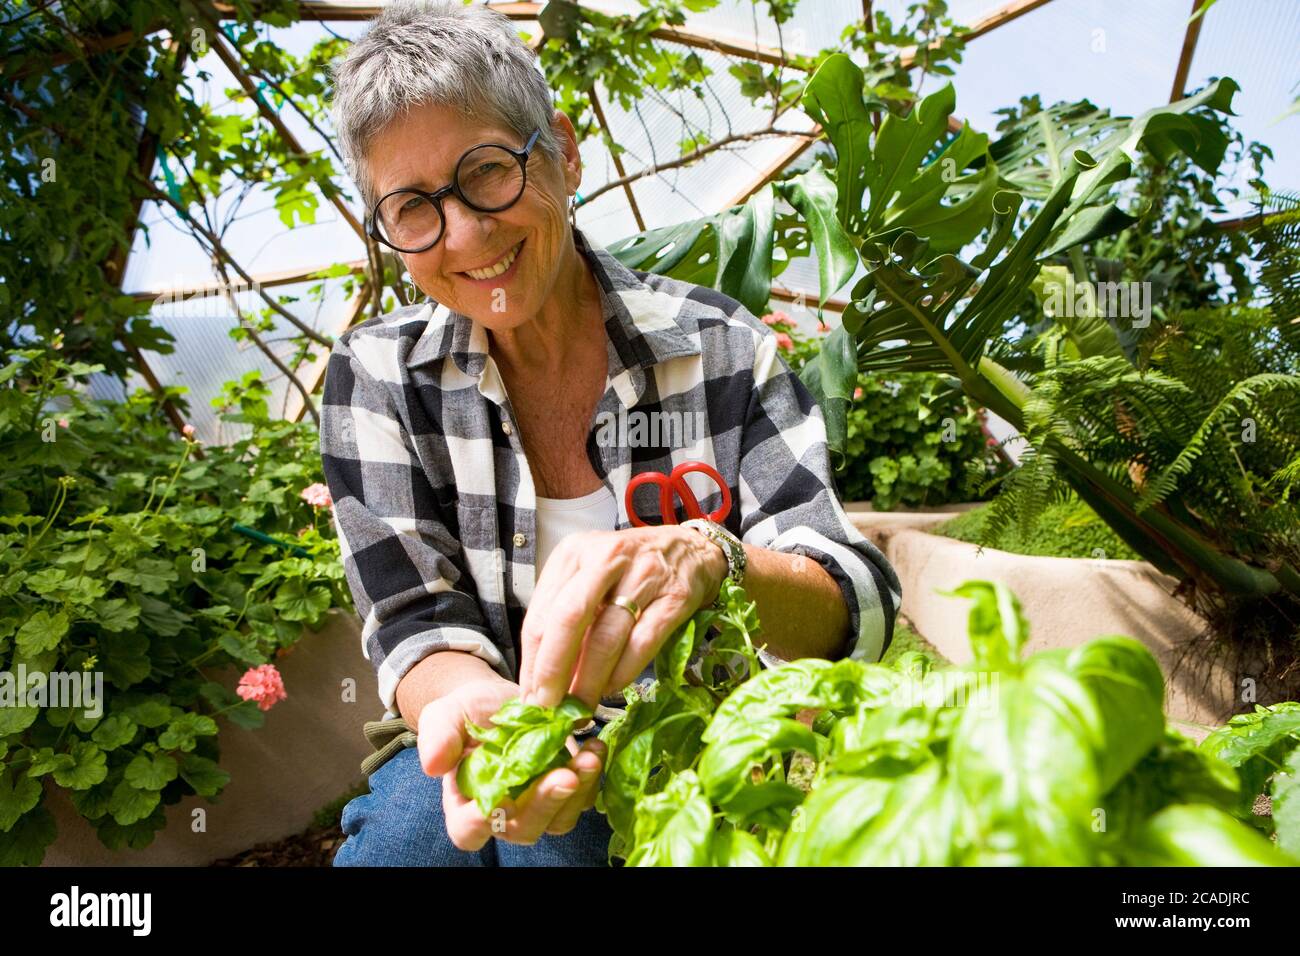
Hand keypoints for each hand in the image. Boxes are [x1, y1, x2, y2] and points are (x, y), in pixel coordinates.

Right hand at [417, 677, 604, 849]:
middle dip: (545, 804)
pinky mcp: (564, 790)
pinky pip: (581, 798)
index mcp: (465, 803)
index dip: (480, 824)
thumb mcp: (447, 713)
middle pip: (523, 829)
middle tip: (564, 776)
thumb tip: (433, 765)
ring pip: (559, 819)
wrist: (502, 698)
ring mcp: (537, 805)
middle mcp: (503, 814)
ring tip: (588, 756)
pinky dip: (591, 777)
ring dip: (577, 792)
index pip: (468, 830)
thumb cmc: (468, 710)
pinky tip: (593, 746)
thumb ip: (438, 736)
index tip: (498, 803)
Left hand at [518, 525, 728, 708]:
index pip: (540, 615)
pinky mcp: (675, 597)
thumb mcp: (588, 578)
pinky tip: (612, 688)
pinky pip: (642, 643)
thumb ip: (564, 618)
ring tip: (580, 708)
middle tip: (548, 707)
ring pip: (606, 637)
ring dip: (589, 681)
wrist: (691, 551)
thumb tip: (543, 677)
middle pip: (569, 620)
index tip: (529, 697)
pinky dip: (623, 672)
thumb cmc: (630, 569)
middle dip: (553, 670)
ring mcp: (643, 575)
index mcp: (573, 553)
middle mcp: (605, 558)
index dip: (532, 663)